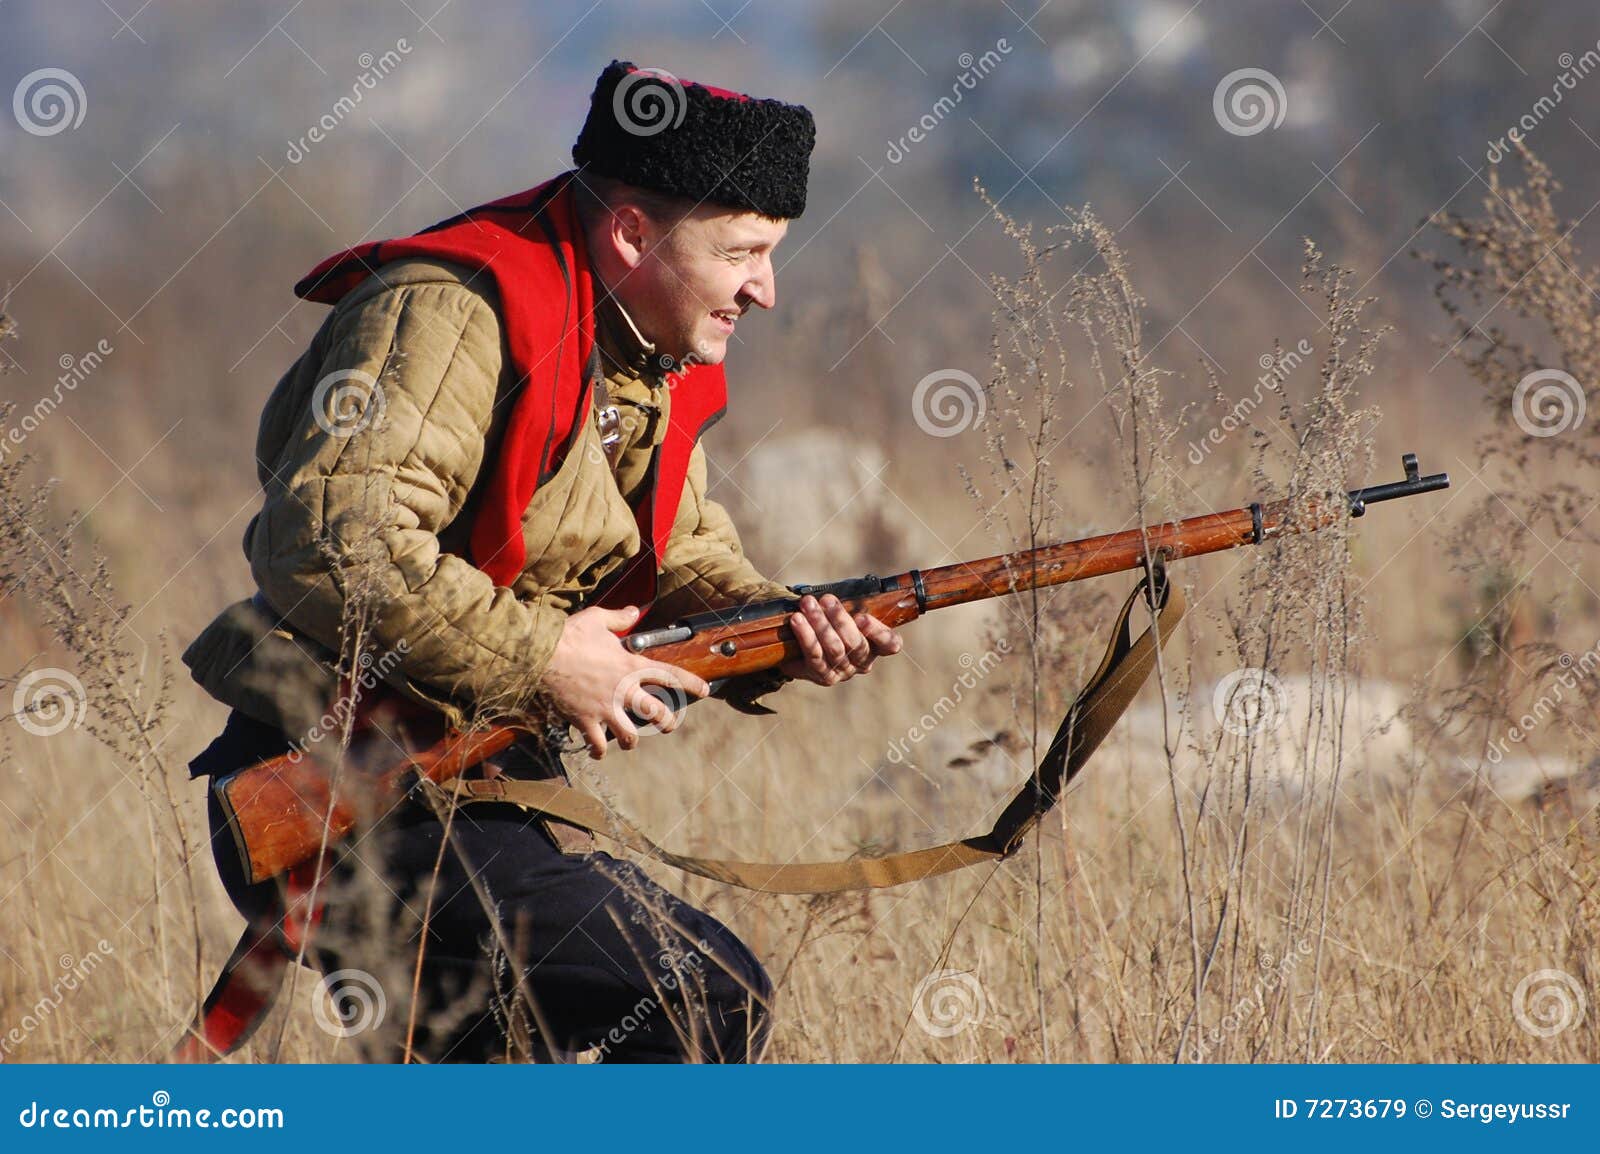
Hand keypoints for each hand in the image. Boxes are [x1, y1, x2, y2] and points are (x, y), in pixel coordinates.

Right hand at [540, 604, 710, 757]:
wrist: (542, 654)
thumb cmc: (569, 635)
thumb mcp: (597, 619)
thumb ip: (619, 617)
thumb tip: (632, 610)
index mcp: (630, 666)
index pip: (670, 675)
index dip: (691, 683)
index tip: (705, 690)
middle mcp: (623, 690)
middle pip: (657, 714)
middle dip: (666, 723)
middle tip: (667, 724)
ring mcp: (605, 708)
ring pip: (630, 737)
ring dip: (631, 741)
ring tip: (629, 741)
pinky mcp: (586, 720)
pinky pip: (597, 744)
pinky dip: (598, 751)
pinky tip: (598, 752)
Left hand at [778, 593, 902, 686]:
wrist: (803, 645)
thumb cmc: (830, 621)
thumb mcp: (843, 610)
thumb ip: (848, 603)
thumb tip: (836, 595)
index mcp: (876, 645)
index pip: (890, 644)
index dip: (879, 633)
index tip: (862, 618)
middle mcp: (863, 662)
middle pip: (857, 644)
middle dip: (840, 619)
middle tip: (827, 599)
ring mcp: (844, 671)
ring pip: (835, 649)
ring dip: (820, 624)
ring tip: (808, 604)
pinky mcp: (824, 676)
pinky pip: (814, 656)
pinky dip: (806, 636)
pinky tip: (797, 620)